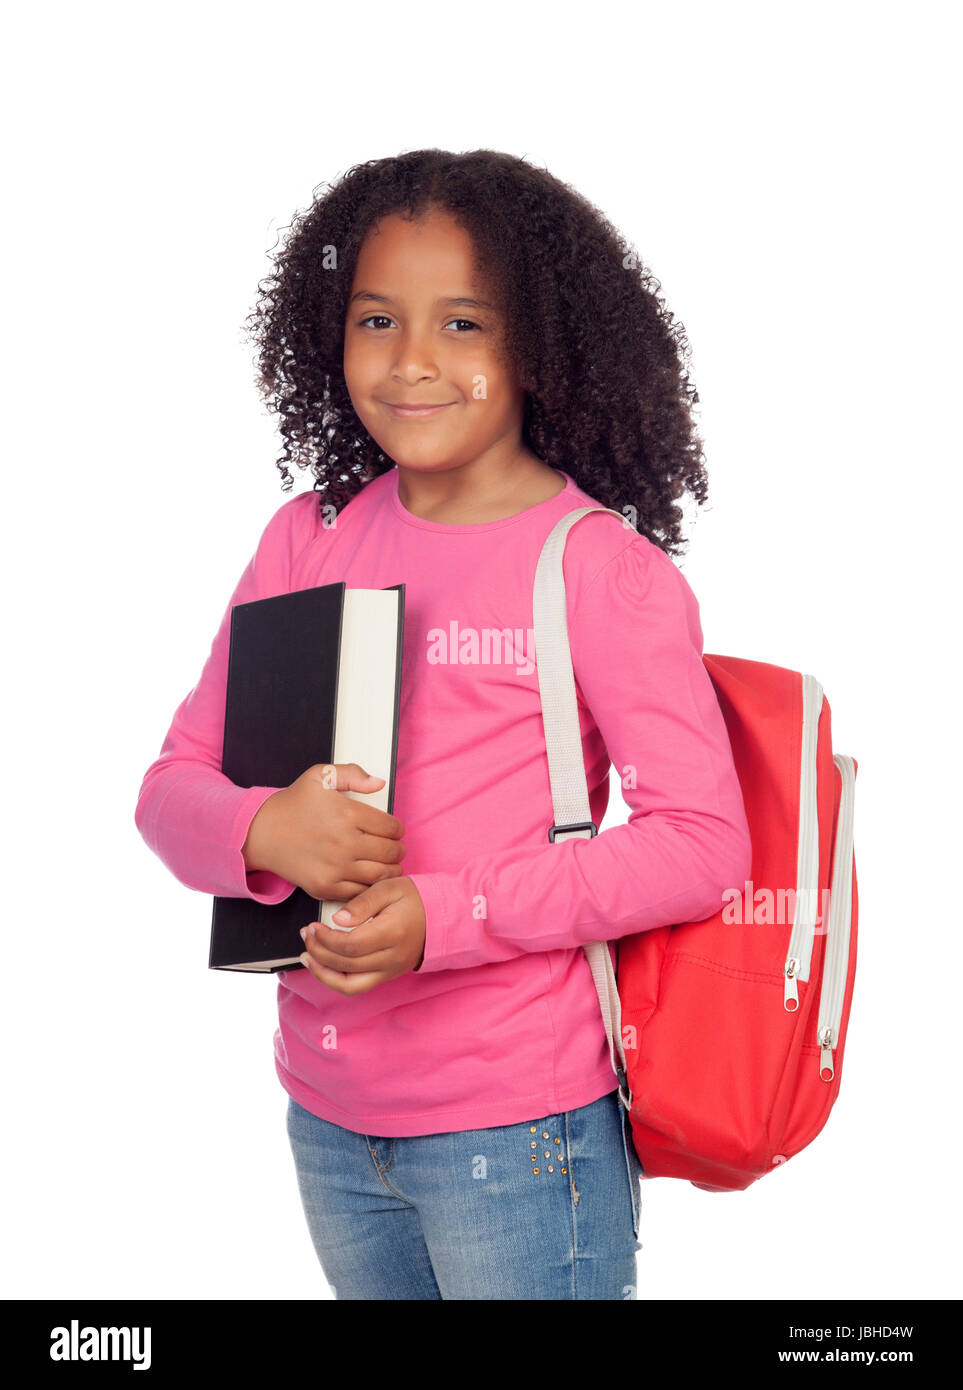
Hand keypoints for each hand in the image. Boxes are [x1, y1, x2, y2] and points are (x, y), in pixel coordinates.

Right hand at [241, 762, 405, 901]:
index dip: (398, 829)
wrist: (262, 833)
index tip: (394, 830)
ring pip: (381, 874)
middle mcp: (344, 842)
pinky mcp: (325, 886)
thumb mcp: (320, 776)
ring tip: (387, 863)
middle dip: (398, 849)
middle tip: (395, 847)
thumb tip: (379, 784)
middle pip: (391, 852)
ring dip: (390, 869)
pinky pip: (361, 892)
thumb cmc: (293, 804)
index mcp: (347, 814)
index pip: (392, 827)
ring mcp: (335, 867)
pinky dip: (370, 887)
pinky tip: (369, 877)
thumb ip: (353, 774)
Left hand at [298, 877, 426, 994]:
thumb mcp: (388, 888)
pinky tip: (322, 967)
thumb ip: (362, 903)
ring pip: (349, 985)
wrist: (439, 916)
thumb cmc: (412, 898)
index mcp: (392, 933)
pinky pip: (357, 987)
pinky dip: (335, 980)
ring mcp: (390, 971)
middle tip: (306, 934)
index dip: (326, 939)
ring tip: (308, 957)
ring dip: (323, 973)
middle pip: (346, 965)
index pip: (351, 945)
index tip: (313, 926)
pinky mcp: (387, 976)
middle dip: (319, 951)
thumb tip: (337, 920)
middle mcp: (392, 958)